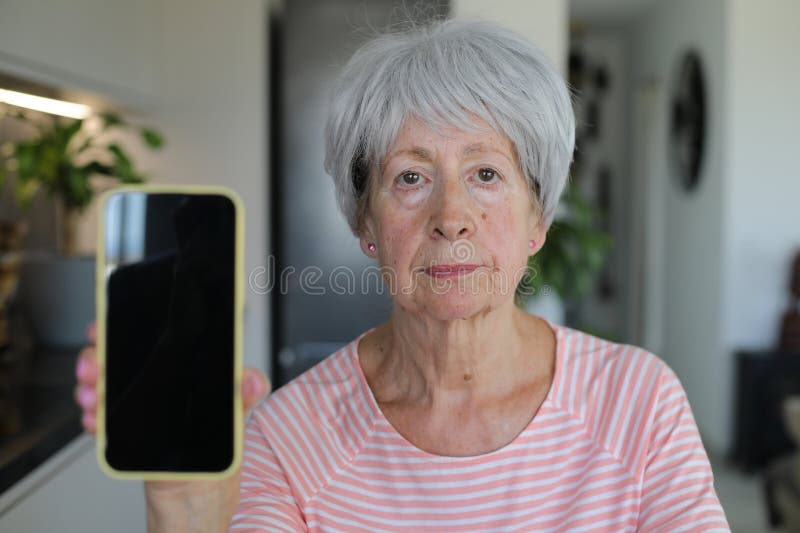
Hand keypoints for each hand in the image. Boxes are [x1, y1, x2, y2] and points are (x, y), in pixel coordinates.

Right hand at [74, 320, 270, 532]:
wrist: (202, 489)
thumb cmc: (218, 442)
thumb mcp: (237, 412)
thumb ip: (246, 393)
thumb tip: (251, 380)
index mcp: (182, 367)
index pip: (150, 337)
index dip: (125, 327)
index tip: (108, 327)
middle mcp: (154, 381)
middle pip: (117, 357)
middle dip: (98, 357)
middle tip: (96, 366)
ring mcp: (135, 404)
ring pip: (102, 385)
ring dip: (91, 387)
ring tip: (94, 396)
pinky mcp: (123, 430)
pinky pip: (100, 418)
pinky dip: (92, 417)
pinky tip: (94, 420)